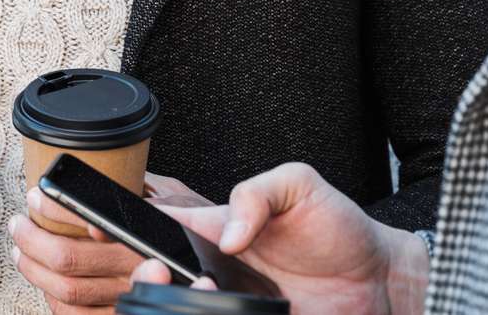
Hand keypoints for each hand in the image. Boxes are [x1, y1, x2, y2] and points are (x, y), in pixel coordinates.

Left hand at [10, 171, 211, 314]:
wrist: (237, 279)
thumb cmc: (208, 235)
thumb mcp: (184, 201)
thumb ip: (155, 191)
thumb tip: (127, 175)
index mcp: (149, 236)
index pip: (93, 221)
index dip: (60, 210)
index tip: (39, 194)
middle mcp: (137, 270)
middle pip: (69, 260)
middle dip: (33, 239)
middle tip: (19, 222)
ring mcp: (129, 297)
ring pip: (67, 293)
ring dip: (34, 271)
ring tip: (22, 249)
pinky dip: (55, 303)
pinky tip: (46, 285)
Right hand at [129, 163, 429, 314]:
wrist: (380, 279)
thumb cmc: (340, 228)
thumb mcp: (300, 185)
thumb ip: (257, 193)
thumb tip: (228, 235)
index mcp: (216, 232)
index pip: (158, 227)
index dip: (125, 229)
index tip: (107, 232)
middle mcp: (215, 275)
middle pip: (154, 281)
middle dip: (146, 277)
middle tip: (164, 273)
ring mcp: (231, 307)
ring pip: (177, 309)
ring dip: (181, 304)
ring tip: (206, 292)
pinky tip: (232, 310)